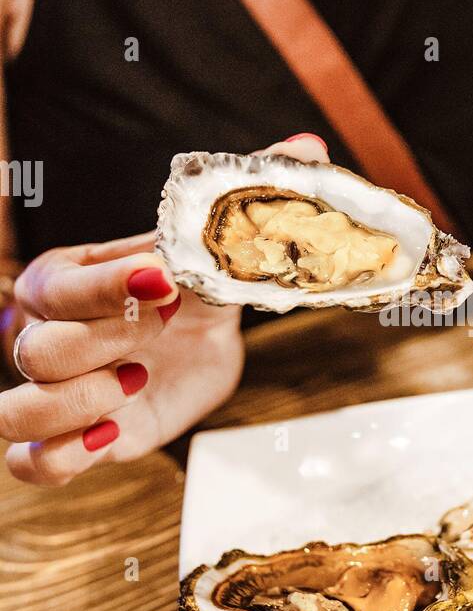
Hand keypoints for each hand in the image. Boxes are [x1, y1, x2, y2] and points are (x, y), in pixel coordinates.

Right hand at [0, 135, 328, 484]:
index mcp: (62, 278)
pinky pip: (31, 464)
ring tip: (135, 382)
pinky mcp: (69, 443)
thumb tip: (306, 146)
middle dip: (105, 347)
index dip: (110, 290)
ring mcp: (51, 393)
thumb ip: (242, 196)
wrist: (195, 342)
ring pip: (14, 413)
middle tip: (161, 334)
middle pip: (37, 352)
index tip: (166, 282)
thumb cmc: (187, 285)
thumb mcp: (211, 244)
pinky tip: (116, 430)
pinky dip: (66, 455)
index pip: (60, 287)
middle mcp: (41, 333)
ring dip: (78, 406)